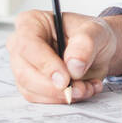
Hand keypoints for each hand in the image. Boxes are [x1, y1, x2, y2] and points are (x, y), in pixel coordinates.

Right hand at [7, 10, 121, 103]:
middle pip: (25, 72)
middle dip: (54, 87)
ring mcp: (24, 67)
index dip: (45, 64)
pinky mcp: (32, 85)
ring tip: (86, 87)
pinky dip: (63, 100)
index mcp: (31, 22)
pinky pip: (41, 99)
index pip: (27, 44)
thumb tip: (73, 64)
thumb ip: (85, 44)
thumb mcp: (96, 31)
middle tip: (79, 88)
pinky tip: (82, 90)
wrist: (100, 50)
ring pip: (31, 90)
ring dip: (61, 96)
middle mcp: (22, 45)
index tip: (65, 79)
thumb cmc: (92, 34)